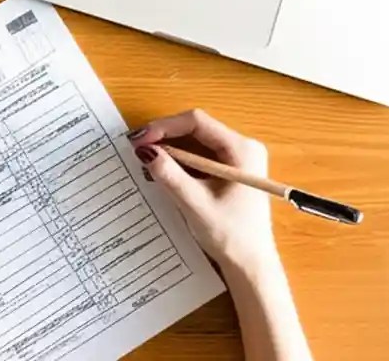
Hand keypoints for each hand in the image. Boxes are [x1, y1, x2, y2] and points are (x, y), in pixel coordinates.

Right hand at [128, 109, 277, 274]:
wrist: (251, 265)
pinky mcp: (230, 172)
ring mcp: (237, 160)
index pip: (197, 122)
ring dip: (171, 150)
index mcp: (242, 150)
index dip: (165, 126)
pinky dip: (180, 162)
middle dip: (165, 137)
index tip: (140, 140)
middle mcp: (243, 148)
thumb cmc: (231, 236)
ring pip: (196, 143)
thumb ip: (170, 176)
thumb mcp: (196, 204)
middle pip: (196, 129)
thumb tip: (144, 151)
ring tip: (146, 160)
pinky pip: (200, 157)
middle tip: (138, 149)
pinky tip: (163, 171)